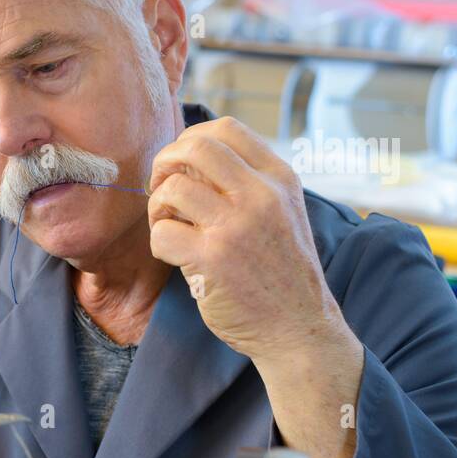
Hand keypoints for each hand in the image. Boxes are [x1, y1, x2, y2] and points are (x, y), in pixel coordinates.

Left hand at [146, 116, 341, 362]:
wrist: (299, 329)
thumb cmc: (282, 273)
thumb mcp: (283, 212)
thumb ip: (249, 183)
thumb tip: (191, 155)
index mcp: (279, 179)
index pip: (226, 128)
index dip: (191, 139)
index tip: (183, 165)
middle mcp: (261, 195)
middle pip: (195, 147)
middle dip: (165, 163)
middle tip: (162, 189)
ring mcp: (237, 226)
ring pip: (172, 188)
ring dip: (157, 207)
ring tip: (168, 227)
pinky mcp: (213, 259)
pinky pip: (162, 232)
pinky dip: (158, 243)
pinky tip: (175, 256)